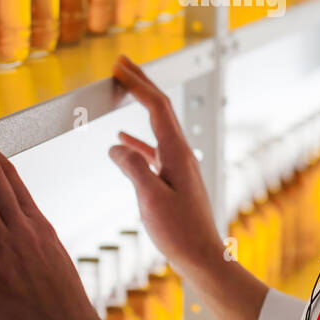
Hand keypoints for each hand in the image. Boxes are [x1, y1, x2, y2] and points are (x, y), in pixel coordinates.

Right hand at [109, 55, 224, 275]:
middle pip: (161, 108)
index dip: (138, 84)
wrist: (202, 257)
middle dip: (141, 83)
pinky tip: (122, 139)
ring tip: (122, 90)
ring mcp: (179, 165)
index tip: (119, 67)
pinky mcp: (174, 178)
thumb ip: (133, 169)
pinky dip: (137, 138)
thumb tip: (116, 146)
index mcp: (177, 153)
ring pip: (156, 125)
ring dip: (139, 105)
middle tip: (122, 63)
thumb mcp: (151, 200)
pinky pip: (154, 148)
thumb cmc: (180, 233)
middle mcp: (181, 153)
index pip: (157, 107)